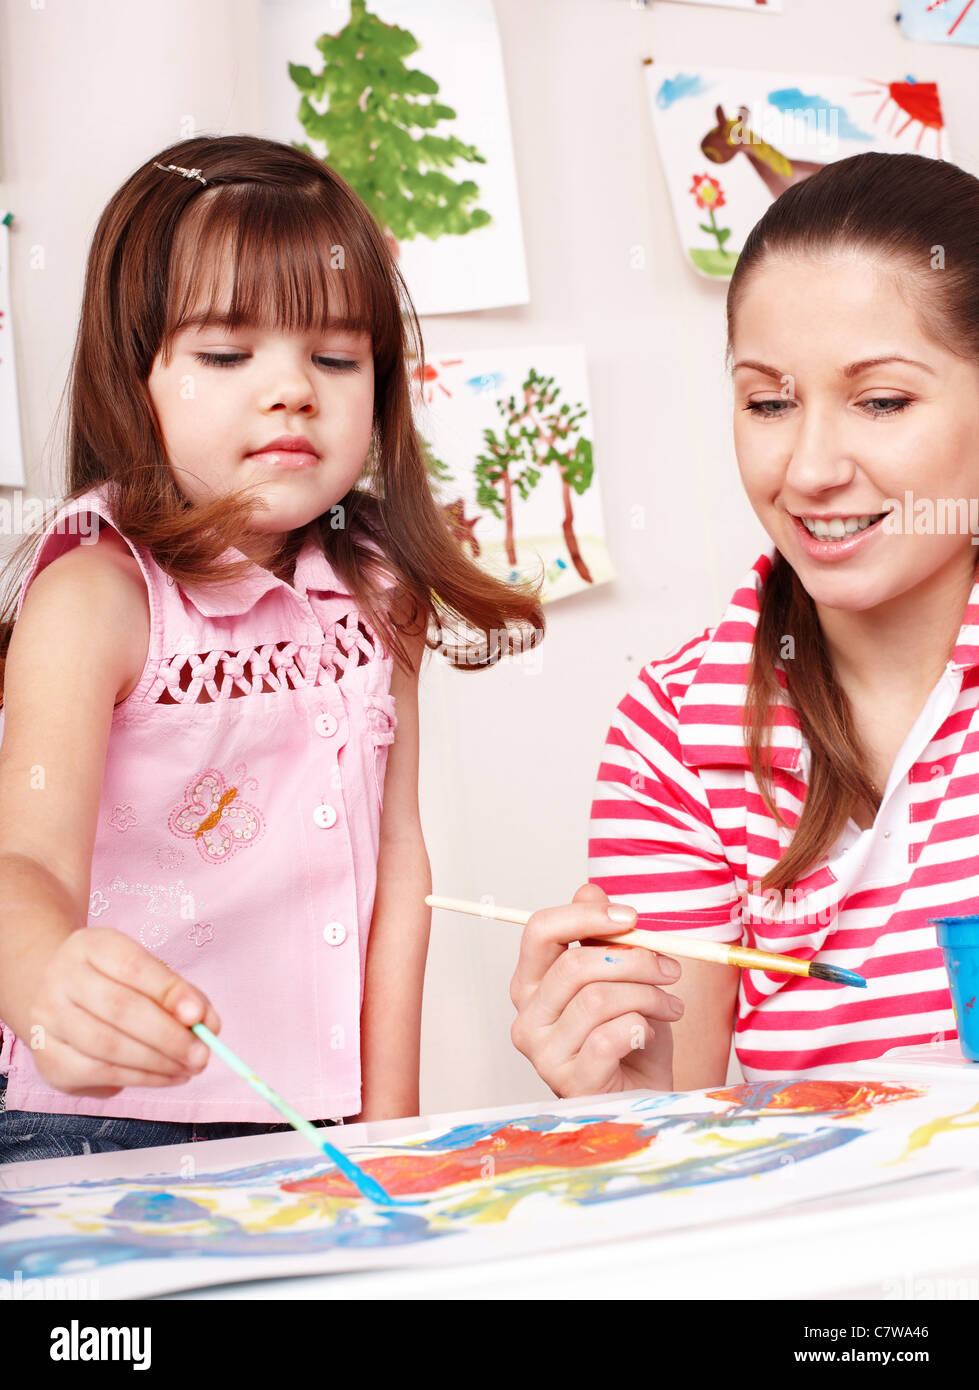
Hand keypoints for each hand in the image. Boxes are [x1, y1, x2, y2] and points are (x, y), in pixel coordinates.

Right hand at [27, 926, 221, 1096]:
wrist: (53, 992)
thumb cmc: (114, 981)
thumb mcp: (144, 971)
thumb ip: (179, 993)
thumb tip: (208, 1023)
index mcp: (90, 946)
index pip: (132, 967)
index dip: (168, 992)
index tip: (199, 1015)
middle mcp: (61, 978)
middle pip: (119, 1009)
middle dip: (168, 1036)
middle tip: (202, 1054)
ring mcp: (47, 1019)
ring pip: (108, 1046)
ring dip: (157, 1063)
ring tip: (189, 1067)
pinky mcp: (47, 1058)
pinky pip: (98, 1072)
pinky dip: (140, 1079)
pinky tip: (167, 1076)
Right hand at [509, 882, 680, 1096]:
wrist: (643, 1097)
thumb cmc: (629, 1035)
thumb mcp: (619, 978)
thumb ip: (600, 938)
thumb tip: (588, 888)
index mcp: (532, 983)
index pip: (540, 931)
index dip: (586, 915)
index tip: (632, 916)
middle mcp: (528, 1016)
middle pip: (574, 964)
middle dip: (635, 960)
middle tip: (672, 968)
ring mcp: (544, 1052)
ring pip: (597, 999)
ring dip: (648, 996)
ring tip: (671, 1006)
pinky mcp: (569, 1081)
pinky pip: (610, 1036)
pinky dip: (641, 1029)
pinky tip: (647, 1035)